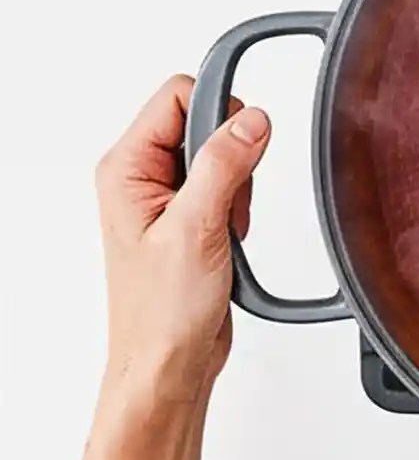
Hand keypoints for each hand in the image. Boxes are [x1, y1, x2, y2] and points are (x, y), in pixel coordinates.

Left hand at [94, 74, 270, 401]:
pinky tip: (230, 236)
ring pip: (220, 153)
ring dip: (239, 184)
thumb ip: (224, 166)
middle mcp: (141, 177)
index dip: (220, 110)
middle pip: (203, 120)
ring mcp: (166, 197)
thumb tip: (251, 119)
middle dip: (233, 153)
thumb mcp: (196, 229)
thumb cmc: (162, 312)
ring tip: (226, 225)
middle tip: (229, 199)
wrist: (169, 363)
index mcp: (126, 169)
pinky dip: (241, 205)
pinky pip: (228, 185)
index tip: (244, 140)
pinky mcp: (190, 216)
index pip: (178, 96)